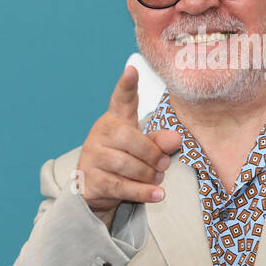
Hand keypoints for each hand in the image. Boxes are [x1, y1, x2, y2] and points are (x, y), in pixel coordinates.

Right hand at [78, 65, 182, 227]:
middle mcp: (100, 132)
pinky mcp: (89, 178)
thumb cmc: (125, 160)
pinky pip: (119, 185)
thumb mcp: (144, 148)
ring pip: (125, 165)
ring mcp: (92, 155)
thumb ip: (160, 141)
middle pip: (130, 139)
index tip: (132, 71)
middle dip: (152, 154)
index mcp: (116, 118)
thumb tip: (176, 139)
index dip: (127, 85)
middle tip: (164, 165)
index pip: (121, 98)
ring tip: (157, 178)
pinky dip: (142, 192)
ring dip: (147, 175)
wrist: (97, 188)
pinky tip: (157, 194)